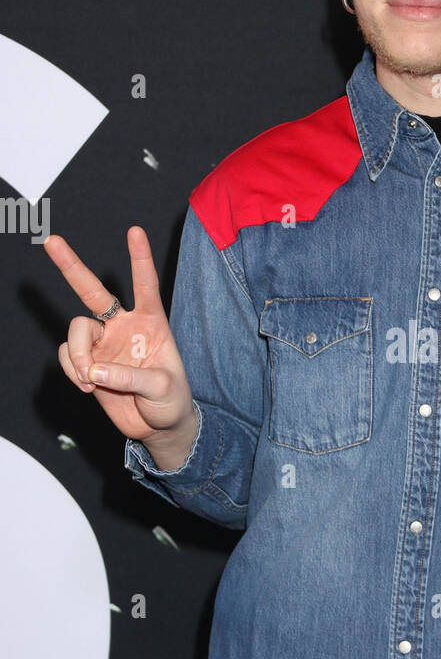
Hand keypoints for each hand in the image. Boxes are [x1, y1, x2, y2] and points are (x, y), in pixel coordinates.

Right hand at [44, 226, 195, 446]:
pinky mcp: (88, 362)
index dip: (140, 259)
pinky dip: (72, 370)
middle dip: (72, 267)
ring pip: (76, 330)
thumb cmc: (170, 401)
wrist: (157, 427)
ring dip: (79, 355)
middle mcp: (123, 326)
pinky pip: (68, 355)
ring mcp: (103, 342)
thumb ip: (131, 378)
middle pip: (93, 292)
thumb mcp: (162, 388)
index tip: (134, 231)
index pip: (145, 286)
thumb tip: (94, 371)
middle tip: (52, 241)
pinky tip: (88, 386)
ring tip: (91, 380)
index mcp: (152, 323)